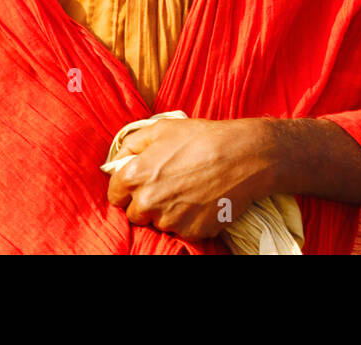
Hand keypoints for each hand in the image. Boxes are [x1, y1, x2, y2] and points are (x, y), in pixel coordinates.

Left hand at [105, 117, 276, 239]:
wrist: (245, 156)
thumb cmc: (203, 137)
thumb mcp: (163, 128)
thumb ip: (132, 143)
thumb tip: (116, 161)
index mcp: (136, 175)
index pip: (115, 195)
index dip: (127, 187)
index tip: (143, 181)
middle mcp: (148, 202)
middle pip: (135, 214)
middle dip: (147, 202)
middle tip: (169, 184)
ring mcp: (170, 219)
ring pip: (159, 223)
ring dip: (168, 212)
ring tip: (190, 189)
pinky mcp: (191, 232)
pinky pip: (181, 230)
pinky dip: (189, 219)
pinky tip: (201, 199)